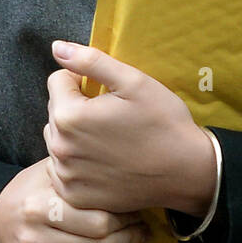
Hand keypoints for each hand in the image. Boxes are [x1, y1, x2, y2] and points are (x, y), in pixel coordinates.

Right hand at [0, 158, 151, 242]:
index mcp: (40, 206)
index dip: (127, 219)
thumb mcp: (50, 173)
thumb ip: (80, 172)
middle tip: (143, 233)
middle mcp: (33, 237)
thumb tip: (126, 169)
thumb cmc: (31, 192)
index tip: (139, 214)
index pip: (99, 220)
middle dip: (130, 241)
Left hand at [44, 42, 217, 216]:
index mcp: (69, 116)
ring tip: (110, 139)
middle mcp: (60, 148)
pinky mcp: (75, 195)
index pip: (58, 81)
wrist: (185, 172)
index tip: (108, 92)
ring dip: (76, 134)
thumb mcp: (132, 81)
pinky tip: (105, 161)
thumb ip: (91, 61)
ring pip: (59, 139)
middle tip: (112, 116)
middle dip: (77, 107)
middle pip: (56, 111)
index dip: (83, 80)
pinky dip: (79, 162)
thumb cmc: (162, 122)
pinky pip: (64, 168)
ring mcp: (66, 176)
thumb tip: (57, 47)